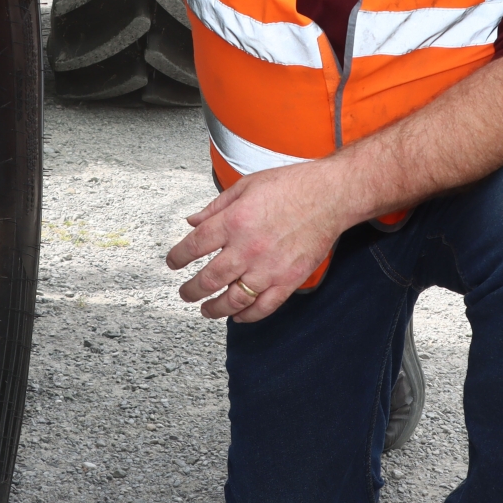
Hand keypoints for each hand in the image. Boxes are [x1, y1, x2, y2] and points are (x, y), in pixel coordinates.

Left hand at [165, 160, 353, 322]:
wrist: (329, 195)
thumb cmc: (292, 186)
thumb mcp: (246, 186)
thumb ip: (216, 207)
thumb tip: (193, 221)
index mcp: (234, 221)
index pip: (194, 246)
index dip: (178, 257)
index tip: (173, 262)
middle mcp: (247, 248)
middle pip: (208, 279)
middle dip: (191, 290)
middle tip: (185, 293)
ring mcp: (268, 268)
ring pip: (232, 299)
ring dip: (214, 308)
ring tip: (205, 309)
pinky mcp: (288, 280)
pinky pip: (263, 307)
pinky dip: (247, 316)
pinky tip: (238, 316)